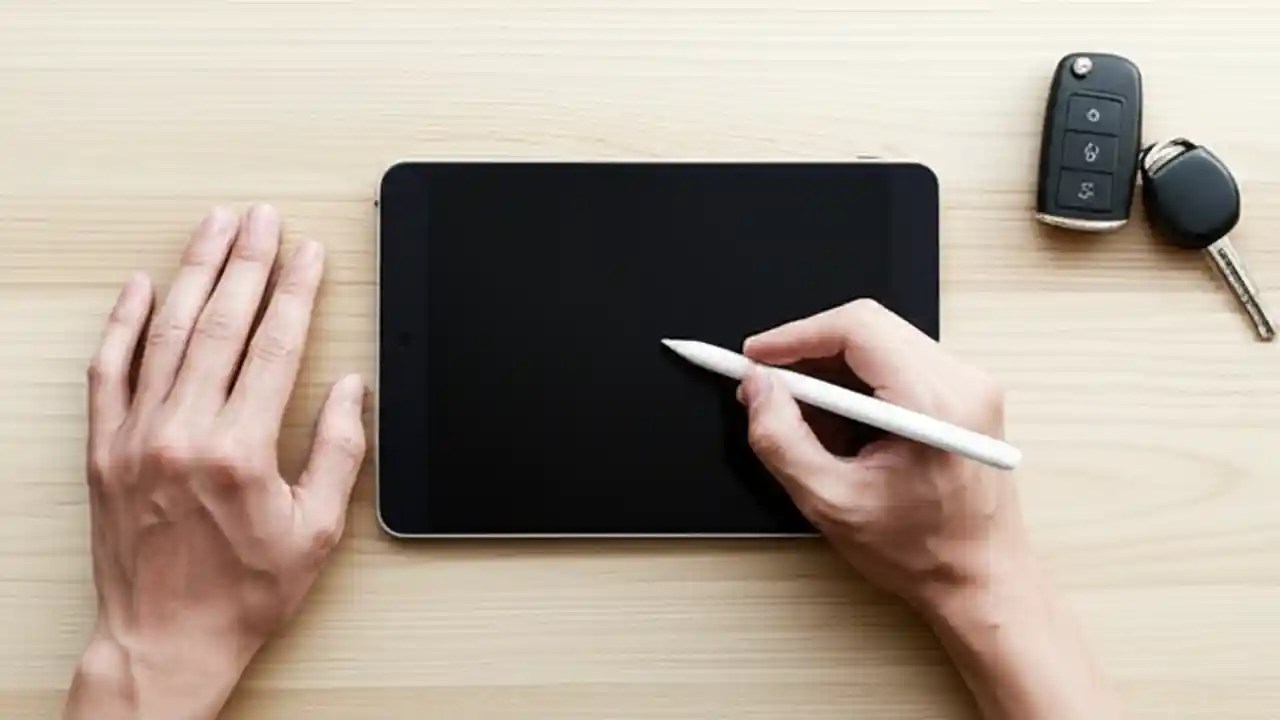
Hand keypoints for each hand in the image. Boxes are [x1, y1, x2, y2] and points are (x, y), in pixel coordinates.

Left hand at [65, 206, 366, 719]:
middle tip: (263, 220)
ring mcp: (135, 436)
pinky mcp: (103, 448)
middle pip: (220, 323)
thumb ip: (338, 452)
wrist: (163, 639)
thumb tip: (349, 390)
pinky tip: (140, 286)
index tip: (309, 254)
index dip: (297, 292)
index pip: (274, 346)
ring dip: (193, 273)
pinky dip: (123, 323)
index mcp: (239, 451)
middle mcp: (182, 433)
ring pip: (166, 333)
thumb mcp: (316, 529)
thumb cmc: (242, 593)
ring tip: (213, 228)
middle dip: (248, 262)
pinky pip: (108, 370)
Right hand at [739, 299, 1120, 719]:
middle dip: (809, 350)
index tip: (756, 358)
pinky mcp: (965, 393)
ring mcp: (969, 384)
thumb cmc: (921, 553)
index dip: (796, 336)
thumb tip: (756, 389)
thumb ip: (782, 440)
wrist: (982, 581)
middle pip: (869, 327)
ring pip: (882, 341)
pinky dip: (858, 379)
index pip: (858, 329)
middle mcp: (962, 382)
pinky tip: (837, 420)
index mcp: (934, 405)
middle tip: (767, 384)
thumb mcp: (831, 502)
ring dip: (832, 367)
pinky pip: (899, 360)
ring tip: (800, 412)